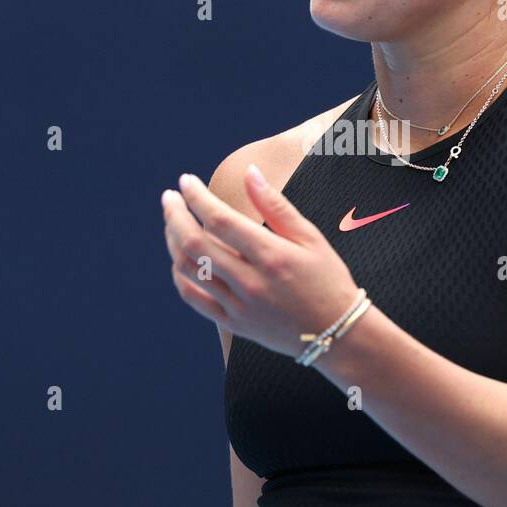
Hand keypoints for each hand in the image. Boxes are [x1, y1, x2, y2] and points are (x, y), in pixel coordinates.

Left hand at [161, 165, 361, 358]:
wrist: (337, 334)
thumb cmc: (327, 279)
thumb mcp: (310, 237)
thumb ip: (276, 205)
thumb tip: (250, 172)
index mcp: (272, 256)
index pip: (220, 220)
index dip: (197, 197)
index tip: (186, 181)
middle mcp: (251, 283)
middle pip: (194, 244)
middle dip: (175, 215)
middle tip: (169, 198)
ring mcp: (238, 306)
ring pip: (188, 269)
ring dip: (173, 241)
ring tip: (173, 223)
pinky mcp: (233, 323)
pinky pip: (193, 298)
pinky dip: (179, 274)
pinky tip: (180, 257)